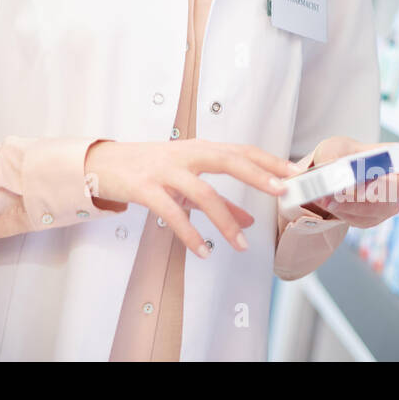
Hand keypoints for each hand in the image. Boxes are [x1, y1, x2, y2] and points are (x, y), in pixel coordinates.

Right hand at [84, 140, 299, 256]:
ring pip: (203, 193)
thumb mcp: (186, 179)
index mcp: (200, 148)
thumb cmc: (149, 168)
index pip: (242, 150)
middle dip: (258, 175)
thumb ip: (219, 200)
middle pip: (229, 160)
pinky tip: (203, 251)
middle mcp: (186, 154)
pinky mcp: (145, 188)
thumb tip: (250, 219)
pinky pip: (172, 213)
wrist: (103, 163)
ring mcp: (165, 170)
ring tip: (241, 245)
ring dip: (225, 220)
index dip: (269, 160)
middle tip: (282, 191)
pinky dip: (190, 233)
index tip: (295, 173)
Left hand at [303, 138, 398, 228]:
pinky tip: (327, 203)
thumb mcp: (333, 149)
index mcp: (395, 156)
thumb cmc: (339, 156)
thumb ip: (335, 159)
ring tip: (326, 197)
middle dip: (376, 188)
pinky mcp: (374, 218)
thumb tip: (339, 176)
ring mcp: (389, 202)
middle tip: (347, 187)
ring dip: (351, 204)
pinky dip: (343, 212)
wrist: (329, 176)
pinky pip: (363, 219)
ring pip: (380, 208)